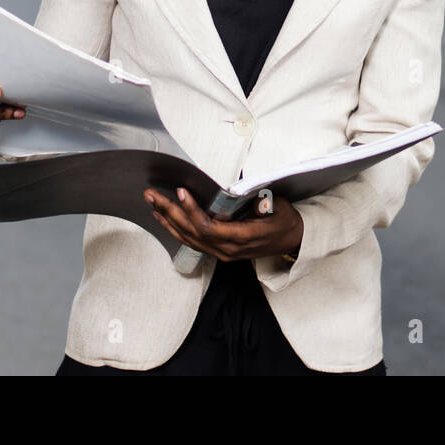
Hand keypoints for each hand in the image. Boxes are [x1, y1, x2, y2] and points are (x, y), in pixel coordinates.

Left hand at [142, 187, 302, 262]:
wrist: (292, 240)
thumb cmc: (284, 221)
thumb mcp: (278, 207)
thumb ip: (262, 202)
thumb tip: (247, 194)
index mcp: (242, 238)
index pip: (209, 228)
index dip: (192, 211)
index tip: (181, 192)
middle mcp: (227, 249)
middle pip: (191, 233)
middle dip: (169, 212)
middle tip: (152, 195)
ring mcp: (221, 253)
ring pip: (188, 239)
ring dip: (167, 220)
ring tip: (152, 203)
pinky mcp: (218, 251)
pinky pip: (191, 242)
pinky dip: (175, 229)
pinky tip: (164, 218)